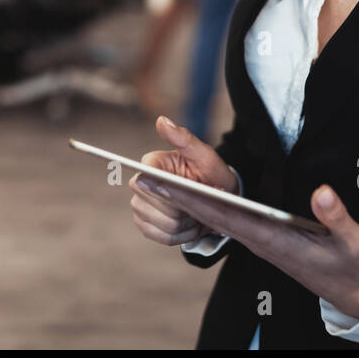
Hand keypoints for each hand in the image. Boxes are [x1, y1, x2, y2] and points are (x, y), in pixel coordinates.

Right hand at [129, 116, 237, 245]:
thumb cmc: (212, 173)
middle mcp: (140, 183)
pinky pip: (162, 237)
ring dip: (187, 224)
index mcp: (152, 163)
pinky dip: (182, 236)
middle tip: (201, 202)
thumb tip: (162, 120)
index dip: (171, 190)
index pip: (148, 179)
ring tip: (199, 212)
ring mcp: (140, 205)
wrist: (218, 198)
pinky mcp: (145, 224)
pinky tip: (192, 225)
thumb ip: (184, 139)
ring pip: (162, 224)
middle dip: (184, 208)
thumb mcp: (205, 155)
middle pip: (156, 205)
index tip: (193, 189)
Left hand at [146, 176, 358, 320]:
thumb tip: (323, 193)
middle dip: (174, 197)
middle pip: (208, 215)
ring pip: (214, 218)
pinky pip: (227, 222)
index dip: (192, 199)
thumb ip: (336, 217)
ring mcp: (258, 241)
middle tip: (140, 178)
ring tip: (155, 183)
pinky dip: (204, 207)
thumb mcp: (351, 242)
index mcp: (272, 238)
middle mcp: (258, 239)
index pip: (224, 215)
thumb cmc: (350, 265)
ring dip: (184, 201)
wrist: (352, 293)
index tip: (163, 186)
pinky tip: (189, 198)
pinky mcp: (263, 240)